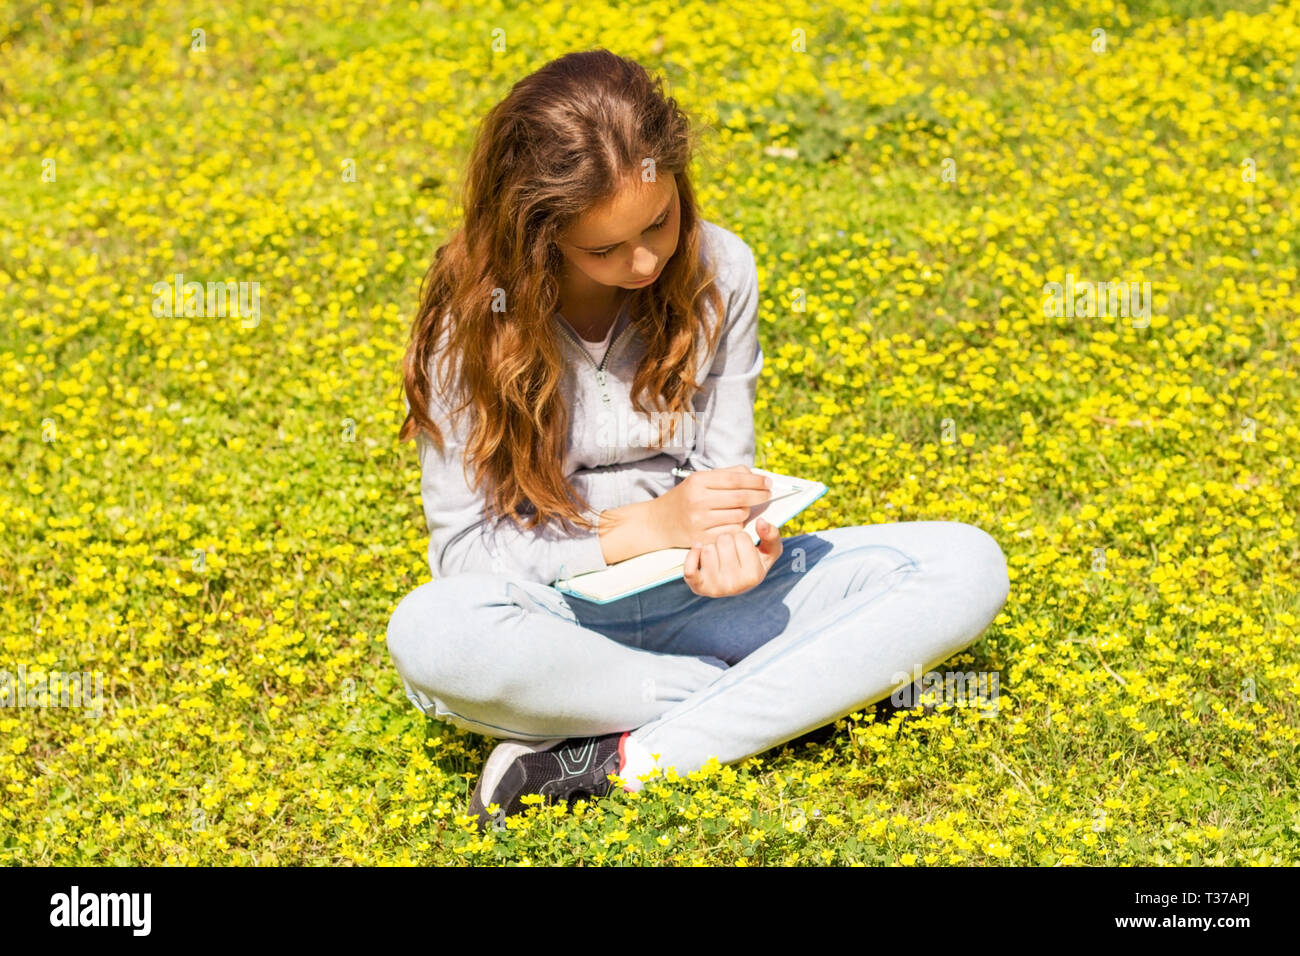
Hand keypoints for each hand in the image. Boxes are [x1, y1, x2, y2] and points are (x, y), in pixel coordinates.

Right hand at [653, 464, 773, 549]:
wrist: (658, 523)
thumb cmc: (683, 499)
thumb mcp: (698, 480)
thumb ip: (725, 475)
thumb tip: (754, 475)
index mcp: (698, 482)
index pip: (735, 479)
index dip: (756, 480)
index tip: (768, 482)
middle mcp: (698, 500)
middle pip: (741, 498)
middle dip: (759, 495)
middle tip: (767, 494)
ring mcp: (699, 521)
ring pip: (739, 516)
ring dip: (746, 512)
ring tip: (740, 509)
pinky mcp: (702, 539)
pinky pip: (732, 532)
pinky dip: (737, 527)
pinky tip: (732, 522)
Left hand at [683, 517, 782, 597]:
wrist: (735, 584)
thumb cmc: (752, 563)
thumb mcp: (769, 550)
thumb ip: (771, 535)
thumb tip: (761, 522)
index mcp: (753, 576)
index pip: (742, 537)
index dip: (741, 537)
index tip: (743, 546)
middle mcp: (735, 585)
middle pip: (723, 540)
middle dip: (726, 540)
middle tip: (729, 550)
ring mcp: (715, 588)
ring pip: (707, 549)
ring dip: (711, 547)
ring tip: (718, 555)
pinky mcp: (698, 588)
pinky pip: (690, 568)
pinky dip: (692, 555)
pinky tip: (698, 549)